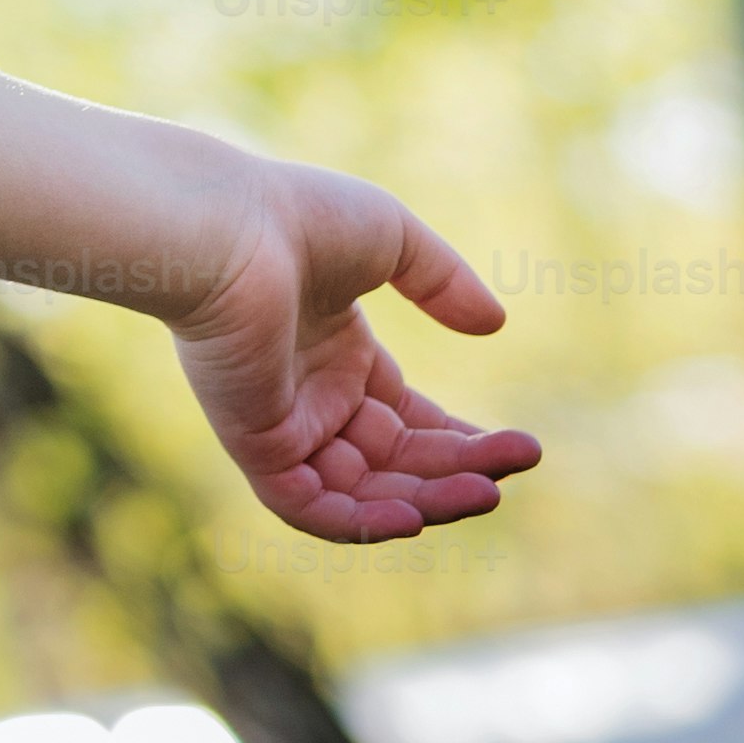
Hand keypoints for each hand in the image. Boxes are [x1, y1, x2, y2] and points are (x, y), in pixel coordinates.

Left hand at [166, 161, 542, 542]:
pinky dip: (357, 524)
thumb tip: (493, 324)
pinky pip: (305, 505)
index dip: (462, 441)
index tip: (520, 447)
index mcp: (337, 352)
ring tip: (487, 491)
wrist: (222, 226)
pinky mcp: (253, 441)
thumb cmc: (296, 218)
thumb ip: (442, 281)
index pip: (408, 420)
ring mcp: (281, 420)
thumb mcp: (391, 239)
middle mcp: (309, 393)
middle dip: (460, 470)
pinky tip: (413, 518)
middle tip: (519, 463)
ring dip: (427, 501)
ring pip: (363, 490)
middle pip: (397, 460)